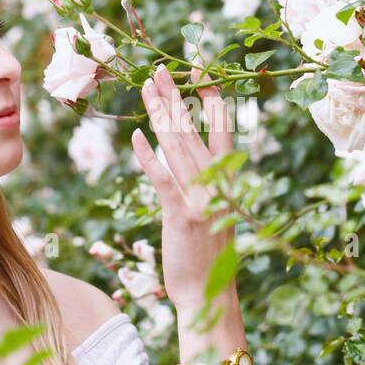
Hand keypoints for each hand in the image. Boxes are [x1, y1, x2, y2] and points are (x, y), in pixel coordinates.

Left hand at [130, 64, 235, 308]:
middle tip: (160, 70)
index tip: (198, 73)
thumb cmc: (208, 256)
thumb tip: (186, 159)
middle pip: (194, 131)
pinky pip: (163, 180)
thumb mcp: (214, 214)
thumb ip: (205, 184)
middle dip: (176, 98)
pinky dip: (149, 157)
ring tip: (146, 89)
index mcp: (228, 181)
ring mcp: (201, 200)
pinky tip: (136, 137)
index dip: (210, 100)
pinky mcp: (182, 216)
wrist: (209, 295)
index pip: (221, 130)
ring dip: (160, 115)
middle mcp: (218, 185)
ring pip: (177, 148)